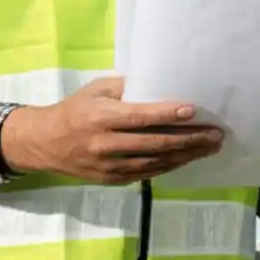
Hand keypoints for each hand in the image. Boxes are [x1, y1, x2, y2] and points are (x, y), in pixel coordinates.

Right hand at [0, 76, 222, 183]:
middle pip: (154, 144)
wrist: (44, 143)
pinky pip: (145, 174)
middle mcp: (105, 144)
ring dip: (185, 156)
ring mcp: (108, 165)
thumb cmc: (75, 110)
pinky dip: (168, 166)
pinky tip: (186, 159)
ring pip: (154, 163)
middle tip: (215, 135)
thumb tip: (160, 80)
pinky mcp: (110, 179)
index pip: (140, 117)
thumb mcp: (96, 90)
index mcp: (101, 118)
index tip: (194, 112)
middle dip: (189, 140)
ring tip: (209, 148)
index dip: (168, 115)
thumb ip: (126, 87)